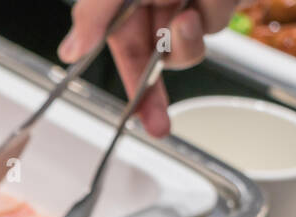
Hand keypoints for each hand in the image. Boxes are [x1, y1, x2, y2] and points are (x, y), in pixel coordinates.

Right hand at [60, 0, 238, 136]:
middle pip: (166, 55)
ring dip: (198, 24)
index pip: (131, 57)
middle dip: (173, 53)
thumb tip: (68, 52)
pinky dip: (221, 0)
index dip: (141, 94)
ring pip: (201, 37)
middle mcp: (160, 0)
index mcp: (127, 3)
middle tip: (172, 60)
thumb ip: (92, 15)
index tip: (151, 124)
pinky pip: (226, 15)